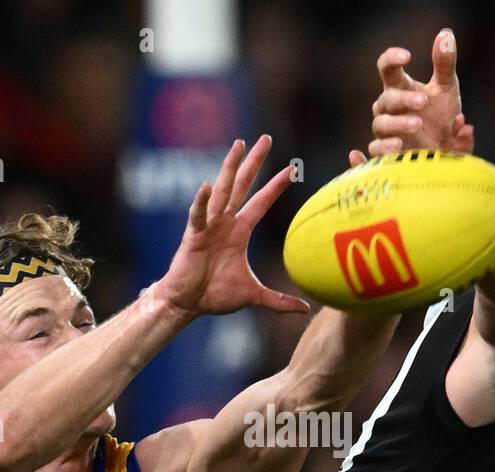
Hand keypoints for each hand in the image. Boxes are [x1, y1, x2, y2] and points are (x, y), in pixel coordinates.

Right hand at [154, 136, 308, 320]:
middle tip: (264, 138)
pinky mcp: (193, 236)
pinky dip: (200, 202)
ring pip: (221, 191)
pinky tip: (204, 185)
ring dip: (229, 168)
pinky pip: (198, 215)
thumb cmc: (215, 295)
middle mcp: (225, 222)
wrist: (188, 304)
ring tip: (238, 145)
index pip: (261, 202)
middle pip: (242, 185)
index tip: (292, 168)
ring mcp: (208, 226)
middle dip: (253, 162)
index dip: (275, 185)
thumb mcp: (254, 296)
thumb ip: (279, 301)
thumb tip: (306, 311)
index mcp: (239, 230)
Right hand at [349, 28, 474, 165]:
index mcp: (399, 89)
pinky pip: (372, 153)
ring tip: (417, 126)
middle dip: (404, 100)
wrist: (445, 152)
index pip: (386, 68)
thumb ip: (445, 63)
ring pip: (380, 126)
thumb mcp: (447, 88)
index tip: (407, 56)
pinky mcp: (386, 156)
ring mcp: (386, 133)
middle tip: (424, 102)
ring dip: (397, 125)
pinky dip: (370, 153)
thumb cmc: (441, 117)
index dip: (391, 59)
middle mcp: (388, 110)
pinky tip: (375, 152)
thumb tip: (445, 34)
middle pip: (386, 99)